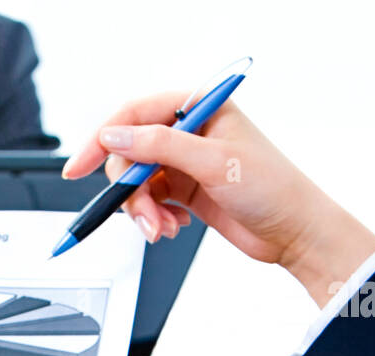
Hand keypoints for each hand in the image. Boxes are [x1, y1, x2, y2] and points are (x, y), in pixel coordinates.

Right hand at [63, 92, 374, 305]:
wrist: (295, 231)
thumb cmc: (273, 188)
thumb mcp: (213, 162)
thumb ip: (160, 145)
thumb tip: (115, 136)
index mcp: (199, 106)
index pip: (134, 114)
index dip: (102, 140)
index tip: (79, 167)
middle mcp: (189, 130)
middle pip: (130, 152)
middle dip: (128, 190)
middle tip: (139, 215)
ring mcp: (186, 161)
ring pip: (137, 182)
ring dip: (141, 210)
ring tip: (161, 228)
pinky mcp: (185, 189)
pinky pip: (149, 201)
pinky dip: (153, 218)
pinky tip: (172, 227)